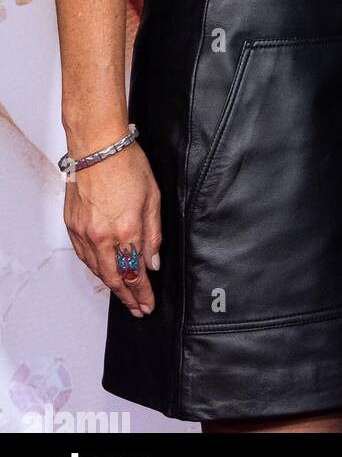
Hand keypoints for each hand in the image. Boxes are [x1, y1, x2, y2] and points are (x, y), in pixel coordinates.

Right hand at [62, 142, 161, 316]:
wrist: (98, 146)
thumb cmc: (127, 165)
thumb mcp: (153, 197)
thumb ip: (154, 233)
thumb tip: (153, 262)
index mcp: (126, 230)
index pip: (135, 274)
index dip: (142, 293)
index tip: (148, 305)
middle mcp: (102, 236)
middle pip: (114, 279)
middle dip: (128, 298)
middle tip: (138, 309)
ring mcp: (84, 232)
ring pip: (97, 270)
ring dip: (111, 286)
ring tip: (123, 296)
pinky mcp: (72, 226)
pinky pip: (84, 256)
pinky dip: (95, 268)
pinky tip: (104, 271)